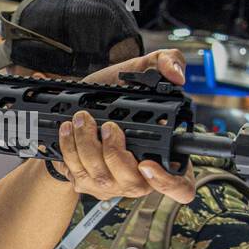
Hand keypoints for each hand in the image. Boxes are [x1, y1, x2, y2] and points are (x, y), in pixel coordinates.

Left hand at [50, 49, 194, 203]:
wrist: (81, 106)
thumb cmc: (118, 94)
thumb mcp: (141, 70)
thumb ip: (165, 61)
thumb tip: (176, 75)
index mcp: (168, 159)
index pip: (180, 187)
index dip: (166, 182)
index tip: (147, 164)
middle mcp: (142, 178)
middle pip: (132, 183)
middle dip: (114, 153)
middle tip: (108, 126)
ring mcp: (114, 184)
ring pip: (101, 178)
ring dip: (86, 147)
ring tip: (82, 120)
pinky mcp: (88, 183)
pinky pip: (78, 174)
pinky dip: (69, 150)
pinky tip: (68, 131)